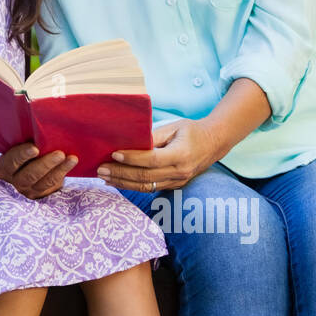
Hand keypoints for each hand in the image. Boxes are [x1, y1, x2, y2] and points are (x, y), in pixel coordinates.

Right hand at [0, 142, 79, 199]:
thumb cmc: (22, 148)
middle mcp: (14, 182)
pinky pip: (54, 185)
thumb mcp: (18, 145)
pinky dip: (63, 172)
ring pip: (44, 182)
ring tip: (71, 159)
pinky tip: (72, 162)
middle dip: (45, 164)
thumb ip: (24, 138)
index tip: (34, 148)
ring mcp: (29, 190)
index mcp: (4, 168)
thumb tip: (36, 116)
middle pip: (29, 175)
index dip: (22, 155)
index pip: (11, 162)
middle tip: (59, 154)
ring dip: (59, 169)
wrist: (28, 164)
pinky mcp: (43, 194)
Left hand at [96, 119, 220, 192]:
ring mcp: (177, 181)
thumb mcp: (173, 127)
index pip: (151, 160)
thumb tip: (130, 142)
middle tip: (101, 169)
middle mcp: (179, 172)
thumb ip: (153, 136)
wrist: (214, 143)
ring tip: (104, 177)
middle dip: (120, 173)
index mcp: (180, 155)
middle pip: (145, 176)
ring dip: (123, 183)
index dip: (132, 158)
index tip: (114, 154)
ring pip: (145, 186)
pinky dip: (132, 185)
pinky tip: (118, 181)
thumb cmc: (192, 131)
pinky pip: (150, 188)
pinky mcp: (174, 186)